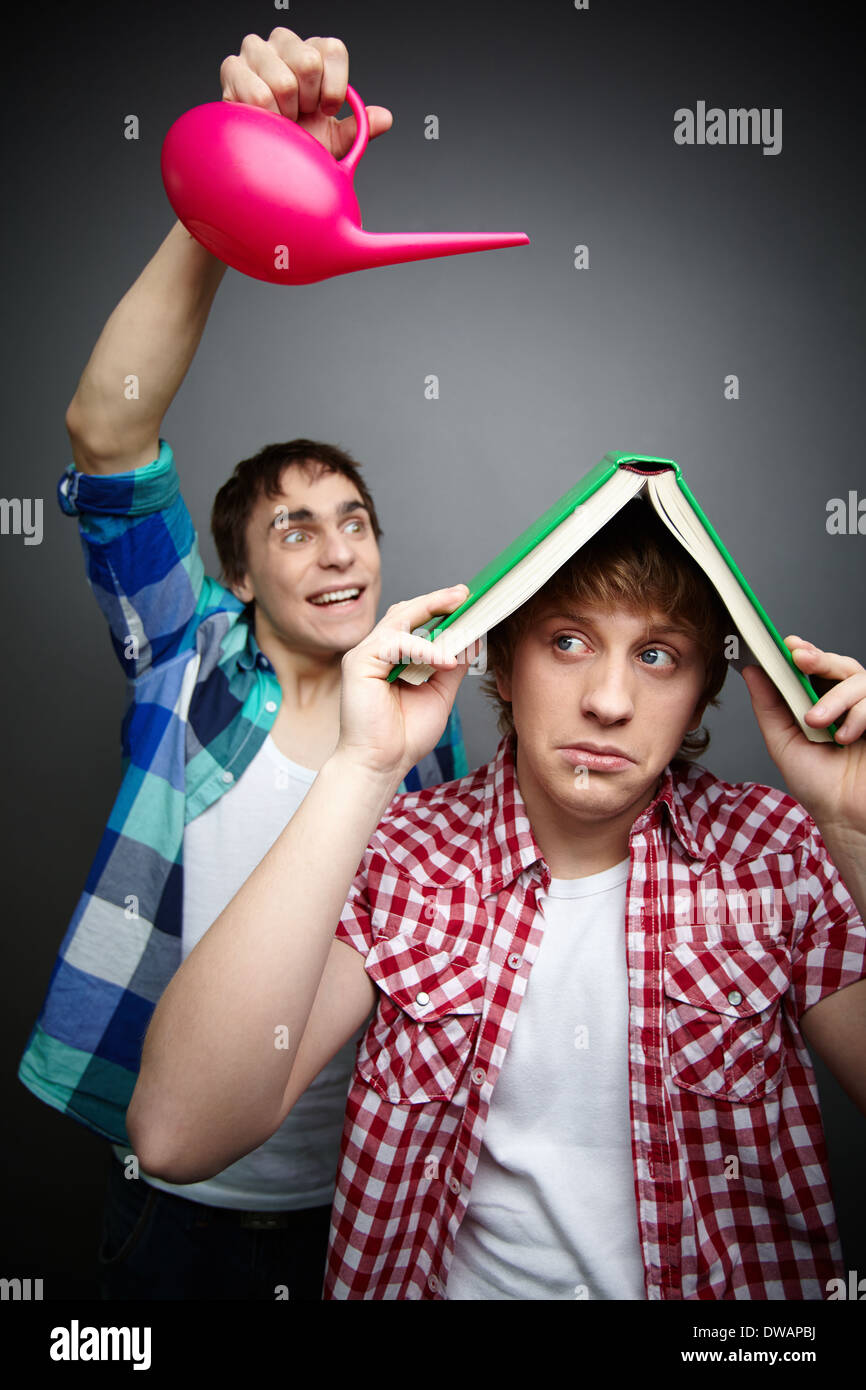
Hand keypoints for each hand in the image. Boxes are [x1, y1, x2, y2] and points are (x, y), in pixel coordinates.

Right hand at [220, 28, 392, 156]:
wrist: (264, 155)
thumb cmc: (296, 139)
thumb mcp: (333, 137)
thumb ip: (360, 126)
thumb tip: (385, 118)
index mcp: (311, 50)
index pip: (333, 49)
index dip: (334, 86)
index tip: (326, 108)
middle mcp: (283, 43)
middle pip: (308, 61)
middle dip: (308, 101)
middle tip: (300, 114)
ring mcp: (256, 52)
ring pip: (283, 80)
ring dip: (286, 112)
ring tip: (281, 117)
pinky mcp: (232, 69)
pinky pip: (259, 95)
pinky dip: (267, 117)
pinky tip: (264, 119)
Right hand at [336, 585, 470, 785]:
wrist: (382, 764)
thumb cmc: (405, 736)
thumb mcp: (439, 694)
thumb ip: (451, 666)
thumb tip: (470, 639)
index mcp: (394, 658)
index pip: (415, 621)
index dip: (439, 608)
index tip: (467, 600)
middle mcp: (377, 652)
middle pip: (405, 612)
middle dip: (436, 600)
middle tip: (464, 594)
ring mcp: (365, 655)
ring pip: (399, 619)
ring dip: (432, 614)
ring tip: (460, 615)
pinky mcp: (358, 663)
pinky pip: (394, 642)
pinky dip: (422, 648)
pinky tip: (443, 661)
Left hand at [742, 635, 865, 833]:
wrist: (847, 818)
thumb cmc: (819, 785)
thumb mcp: (783, 742)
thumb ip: (769, 706)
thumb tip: (752, 671)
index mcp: (821, 704)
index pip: (816, 667)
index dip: (804, 651)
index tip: (788, 645)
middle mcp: (848, 704)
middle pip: (840, 664)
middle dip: (819, 657)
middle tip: (800, 659)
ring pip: (859, 679)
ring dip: (835, 697)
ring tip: (817, 722)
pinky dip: (860, 714)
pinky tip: (846, 736)